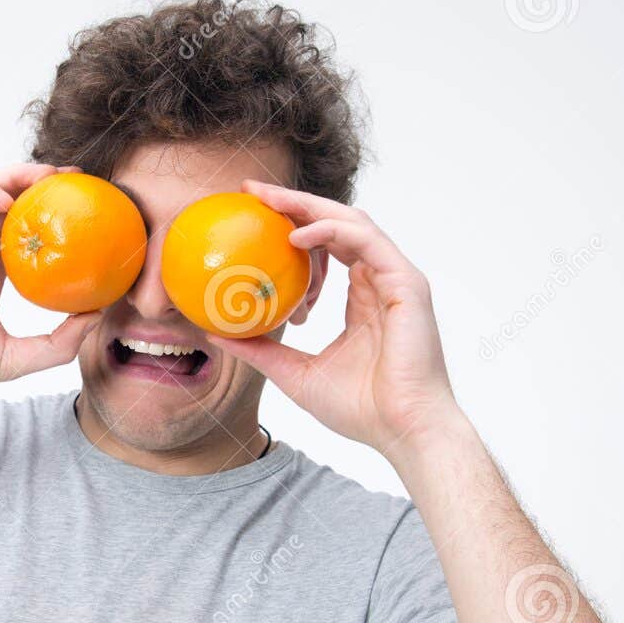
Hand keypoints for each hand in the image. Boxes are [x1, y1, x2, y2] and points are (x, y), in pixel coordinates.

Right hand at [0, 164, 100, 403]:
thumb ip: (58, 342)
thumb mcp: (17, 357)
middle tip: (74, 177)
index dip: (51, 216)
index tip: (84, 208)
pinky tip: (9, 198)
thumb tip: (98, 317)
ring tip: (47, 176)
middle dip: (39, 184)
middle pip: (8, 205)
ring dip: (15, 178)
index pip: (24, 233)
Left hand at [213, 181, 461, 458]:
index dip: (291, 225)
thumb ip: (261, 350)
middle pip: (336, 224)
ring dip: (308, 206)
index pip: (325, 247)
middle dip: (294, 203)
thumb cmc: (360, 410)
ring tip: (268, 201)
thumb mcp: (295, 374)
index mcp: (361, 298)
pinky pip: (365, 241)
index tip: (252, 215)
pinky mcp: (406, 282)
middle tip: (252, 191)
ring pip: (351, 222)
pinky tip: (295, 234)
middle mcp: (379, 281)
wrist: (403, 431)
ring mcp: (395, 278)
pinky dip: (330, 231)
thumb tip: (216, 334)